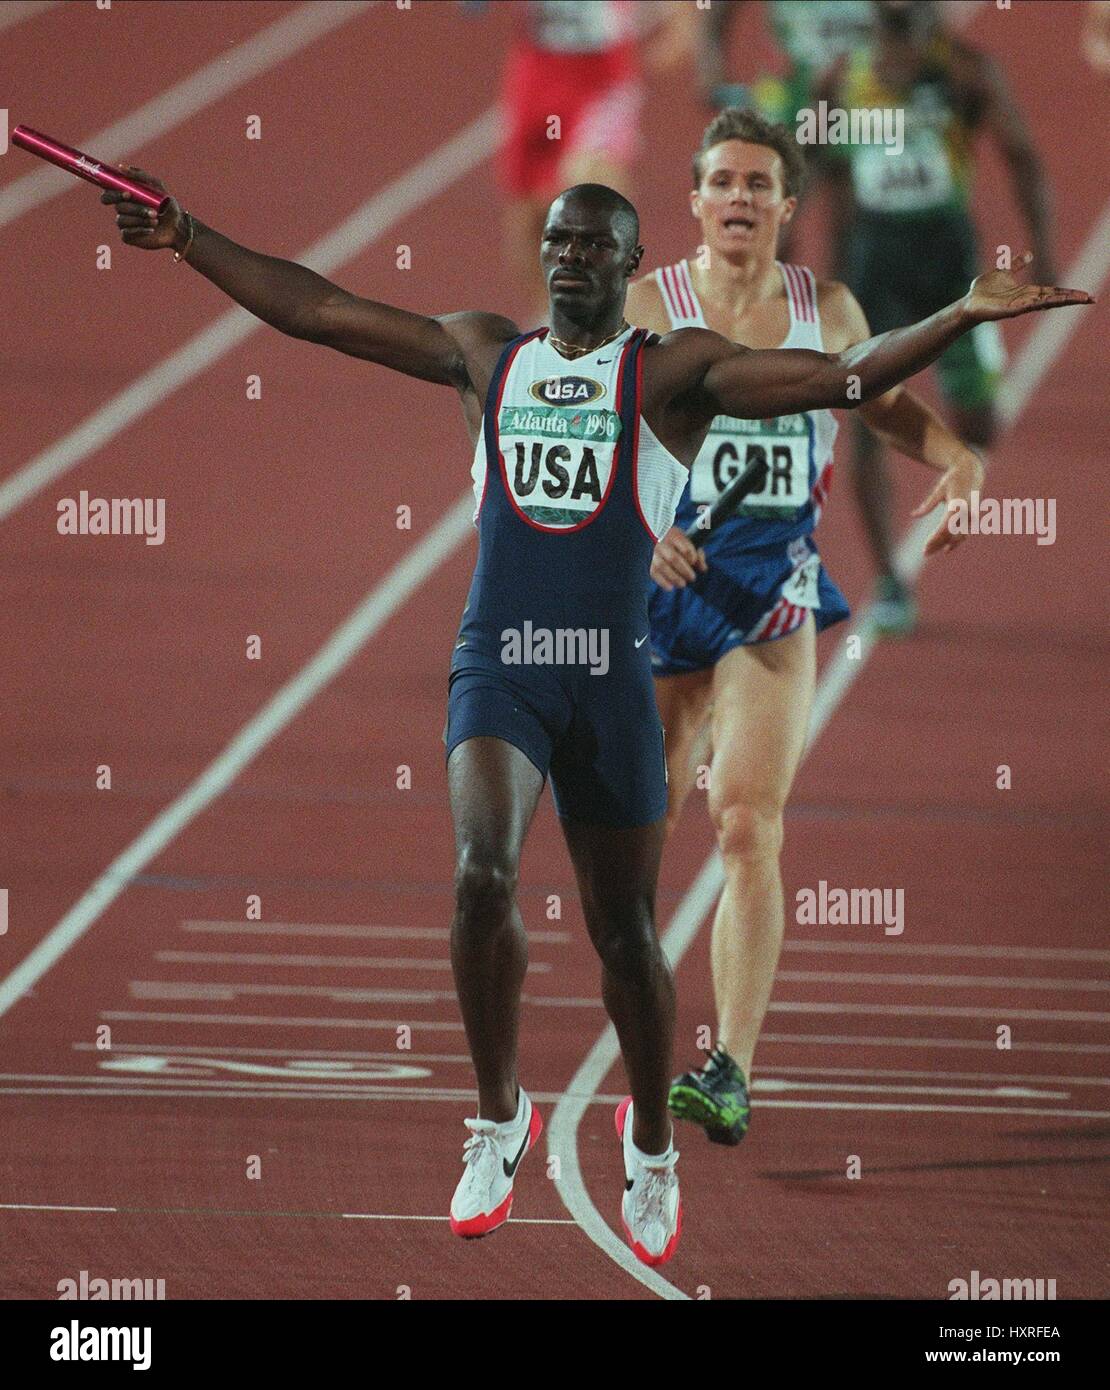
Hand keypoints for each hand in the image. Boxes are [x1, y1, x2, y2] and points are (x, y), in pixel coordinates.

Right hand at [100, 165, 185, 251]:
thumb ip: (140, 176)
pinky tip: (152, 229)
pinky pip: (127, 232)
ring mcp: (124, 223)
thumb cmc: (167, 205)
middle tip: (150, 210)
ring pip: (123, 220)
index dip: (114, 193)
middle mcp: (122, 208)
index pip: (108, 192)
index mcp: (125, 195)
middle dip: (133, 208)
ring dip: (141, 219)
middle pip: (117, 207)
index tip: (128, 194)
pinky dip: (140, 230)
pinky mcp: (128, 236)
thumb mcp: (157, 186)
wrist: (178, 227)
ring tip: (156, 219)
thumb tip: (121, 168)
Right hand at [651, 526, 708, 589]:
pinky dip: (662, 582)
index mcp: (674, 535)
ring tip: (683, 584)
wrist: (658, 537)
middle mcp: (661, 542)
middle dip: (684, 570)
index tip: (694, 562)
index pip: (683, 546)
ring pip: (662, 566)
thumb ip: (698, 554)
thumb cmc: (678, 542)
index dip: (691, 555)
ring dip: (674, 577)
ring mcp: (653, 552)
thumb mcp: (688, 542)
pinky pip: (653, 573)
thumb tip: (703, 569)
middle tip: (692, 577)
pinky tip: (670, 587)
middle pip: (673, 558)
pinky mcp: (648, 562)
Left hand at [911, 453, 984, 555]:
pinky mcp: (974, 517)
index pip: (945, 527)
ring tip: (931, 552)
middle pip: (952, 535)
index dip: (935, 539)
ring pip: (959, 537)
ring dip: (946, 545)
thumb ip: (927, 504)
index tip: (925, 546)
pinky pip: (964, 533)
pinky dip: (955, 541)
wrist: (971, 472)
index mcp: (958, 504)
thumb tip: (913, 515)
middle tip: (924, 553)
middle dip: (938, 544)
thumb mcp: (939, 490)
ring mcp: (972, 516)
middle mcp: (967, 512)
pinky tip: (945, 548)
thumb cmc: (952, 479)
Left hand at [964, 251, 1091, 322]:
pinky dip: (1038, 304)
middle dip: (1072, 299)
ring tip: (1078, 300)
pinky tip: (1049, 302)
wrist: (967, 303)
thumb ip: (1016, 264)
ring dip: (1061, 301)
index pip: (1054, 292)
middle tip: (1091, 299)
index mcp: (1027, 293)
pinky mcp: (1008, 311)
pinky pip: (1026, 307)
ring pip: (1044, 303)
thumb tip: (1029, 254)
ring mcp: (1019, 307)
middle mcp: (1026, 301)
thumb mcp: (1003, 272)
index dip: (1069, 292)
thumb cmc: (984, 291)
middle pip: (1054, 299)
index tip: (1086, 294)